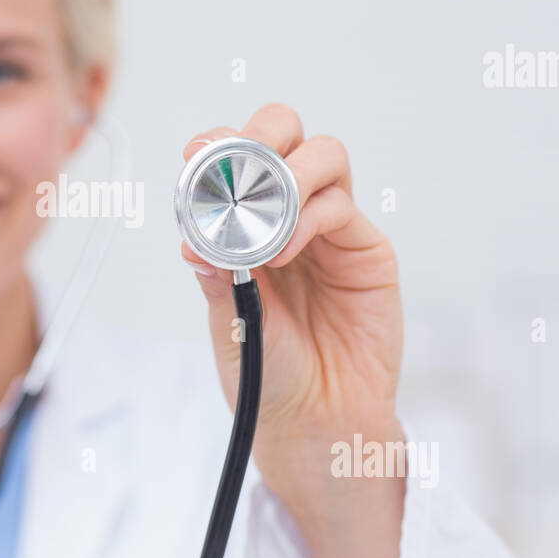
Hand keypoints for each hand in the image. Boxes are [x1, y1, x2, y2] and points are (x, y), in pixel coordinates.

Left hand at [180, 103, 405, 557]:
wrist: (313, 424)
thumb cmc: (266, 373)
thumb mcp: (227, 321)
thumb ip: (217, 273)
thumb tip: (192, 234)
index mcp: (246, 224)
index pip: (235, 158)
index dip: (217, 145)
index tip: (194, 155)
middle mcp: (290, 215)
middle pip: (287, 134)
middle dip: (262, 134)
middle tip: (241, 162)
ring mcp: (331, 229)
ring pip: (324, 156)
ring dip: (289, 174)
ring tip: (266, 223)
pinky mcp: (366, 250)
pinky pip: (341, 206)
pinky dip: (308, 217)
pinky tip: (283, 252)